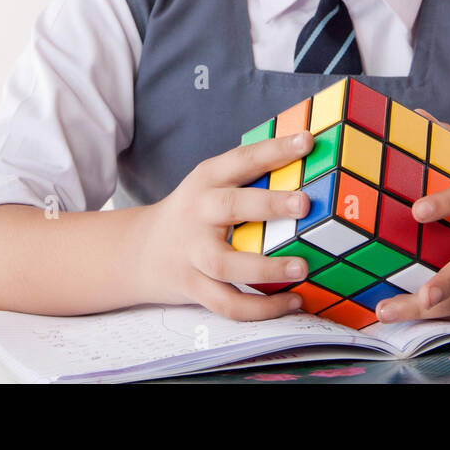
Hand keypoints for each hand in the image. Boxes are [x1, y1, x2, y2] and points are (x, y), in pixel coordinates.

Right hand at [136, 129, 316, 320]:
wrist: (139, 251)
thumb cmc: (193, 214)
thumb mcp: (210, 186)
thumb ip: (249, 179)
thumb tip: (309, 172)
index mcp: (206, 181)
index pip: (242, 160)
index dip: (275, 150)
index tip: (306, 141)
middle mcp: (198, 213)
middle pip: (230, 207)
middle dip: (268, 204)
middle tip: (304, 204)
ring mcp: (193, 253)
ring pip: (227, 264)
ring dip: (266, 268)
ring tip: (301, 268)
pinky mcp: (194, 287)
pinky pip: (228, 303)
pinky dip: (261, 308)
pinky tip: (292, 301)